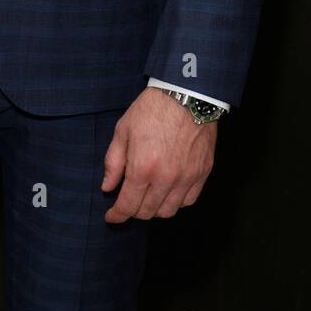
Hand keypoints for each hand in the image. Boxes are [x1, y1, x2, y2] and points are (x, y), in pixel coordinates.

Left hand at [101, 87, 216, 221]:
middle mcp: (166, 178)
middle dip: (133, 212)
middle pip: (147, 212)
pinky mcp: (202, 173)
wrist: (187, 94)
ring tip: (148, 197)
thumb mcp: (123, 130)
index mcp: (143, 168)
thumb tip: (107, 187)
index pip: (128, 206)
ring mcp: (187, 177)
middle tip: (128, 202)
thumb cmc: (152, 109)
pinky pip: (188, 200)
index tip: (111, 216)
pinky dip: (176, 201)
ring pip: (169, 211)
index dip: (117, 215)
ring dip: (155, 209)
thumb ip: (113, 162)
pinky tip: (168, 191)